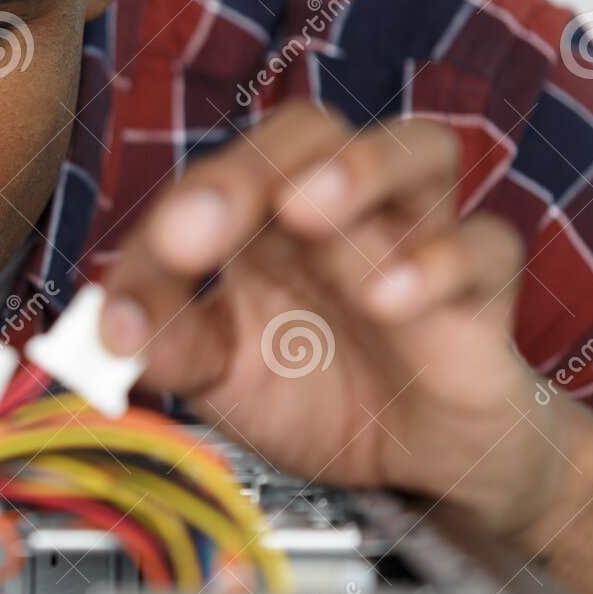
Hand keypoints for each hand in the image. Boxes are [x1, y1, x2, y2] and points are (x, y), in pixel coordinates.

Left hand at [99, 101, 566, 538]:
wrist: (415, 463)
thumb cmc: (312, 388)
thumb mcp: (219, 371)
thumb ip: (165, 344)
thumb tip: (105, 335)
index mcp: (262, 212)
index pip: (209, 181)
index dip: (165, 228)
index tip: (129, 304)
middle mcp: (340, 204)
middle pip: (308, 130)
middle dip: (250, 167)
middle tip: (202, 225)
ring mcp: (417, 235)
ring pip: (418, 147)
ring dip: (359, 169)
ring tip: (307, 211)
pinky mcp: (482, 292)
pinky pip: (487, 245)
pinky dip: (440, 262)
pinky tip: (388, 298)